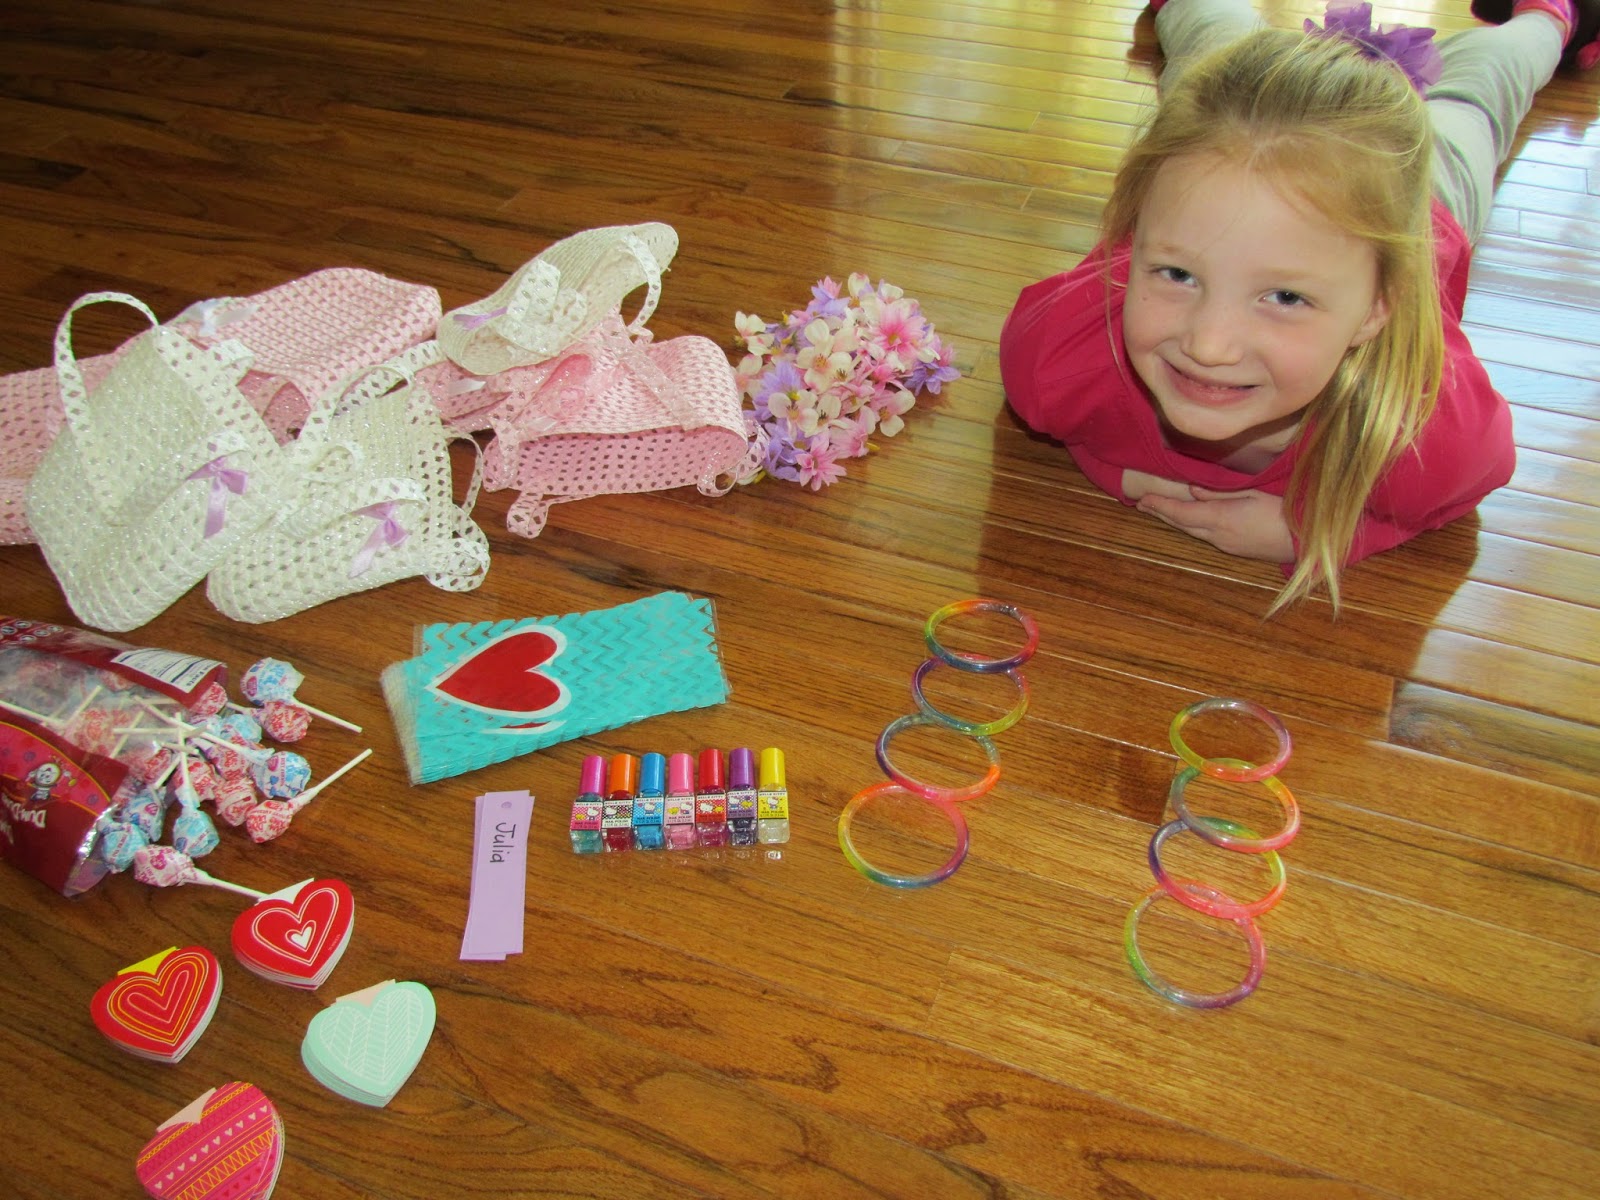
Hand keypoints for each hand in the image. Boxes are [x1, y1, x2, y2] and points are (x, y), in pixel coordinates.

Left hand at [1136, 486, 1295, 562]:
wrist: (1308, 541)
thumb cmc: (1286, 510)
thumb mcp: (1254, 493)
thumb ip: (1220, 492)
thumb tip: (1192, 491)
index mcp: (1222, 519)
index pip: (1181, 512)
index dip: (1159, 506)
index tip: (1141, 499)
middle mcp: (1218, 536)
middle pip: (1182, 524)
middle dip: (1160, 513)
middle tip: (1141, 504)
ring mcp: (1226, 546)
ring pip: (1192, 531)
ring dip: (1173, 520)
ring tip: (1157, 510)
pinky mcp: (1234, 550)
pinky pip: (1205, 536)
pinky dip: (1190, 525)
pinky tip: (1187, 520)